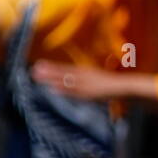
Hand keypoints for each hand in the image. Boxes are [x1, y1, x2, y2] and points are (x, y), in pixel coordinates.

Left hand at [31, 62, 156, 102]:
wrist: (124, 87)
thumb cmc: (110, 84)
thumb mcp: (94, 78)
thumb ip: (82, 79)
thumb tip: (69, 82)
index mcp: (84, 72)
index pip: (64, 68)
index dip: (51, 66)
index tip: (38, 64)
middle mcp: (83, 76)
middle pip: (62, 73)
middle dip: (47, 72)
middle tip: (33, 69)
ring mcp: (85, 85)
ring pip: (65, 81)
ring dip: (51, 79)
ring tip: (37, 77)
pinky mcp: (88, 94)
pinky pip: (73, 92)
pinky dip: (63, 90)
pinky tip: (52, 90)